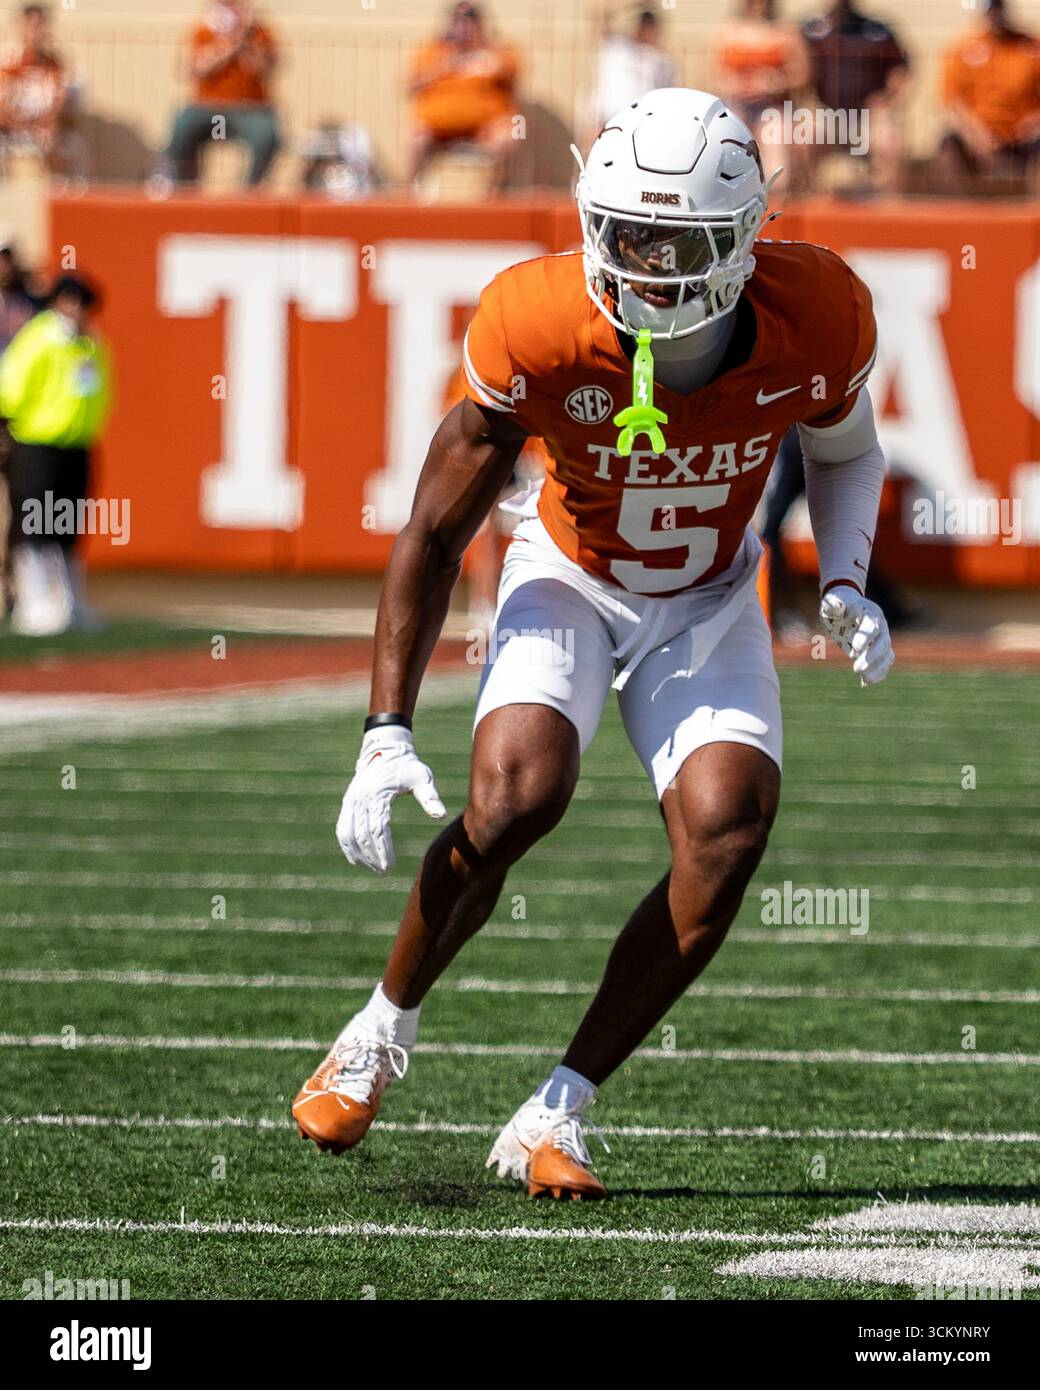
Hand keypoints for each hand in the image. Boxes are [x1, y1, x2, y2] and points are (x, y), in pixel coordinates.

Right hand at [336, 725, 445, 873]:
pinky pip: (342, 828)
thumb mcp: (422, 777)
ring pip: (348, 834)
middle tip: (384, 872)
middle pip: (362, 835)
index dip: (383, 850)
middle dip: (372, 856)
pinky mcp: (348, 802)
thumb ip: (430, 798)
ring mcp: (351, 801)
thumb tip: (440, 816)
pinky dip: (347, 845)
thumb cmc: (406, 764)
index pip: (377, 829)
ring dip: (358, 854)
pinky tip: (356, 859)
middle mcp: (360, 799)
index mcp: (377, 794)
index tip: (390, 865)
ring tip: (372, 869)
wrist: (384, 747)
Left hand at [819, 584, 893, 686]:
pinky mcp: (877, 648)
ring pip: (886, 654)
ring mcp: (881, 637)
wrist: (847, 604)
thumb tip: (834, 606)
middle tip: (856, 669)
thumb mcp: (832, 601)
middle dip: (872, 657)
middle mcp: (880, 625)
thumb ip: (834, 605)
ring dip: (877, 668)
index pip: (872, 625)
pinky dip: (878, 673)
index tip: (855, 649)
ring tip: (865, 680)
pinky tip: (865, 683)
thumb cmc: (838, 603)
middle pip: (882, 642)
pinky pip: (884, 661)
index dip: (866, 637)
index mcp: (869, 612)